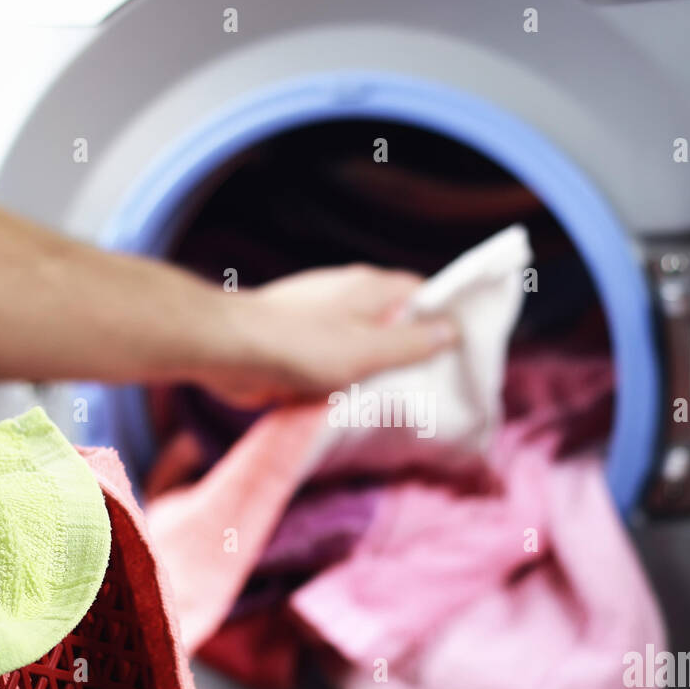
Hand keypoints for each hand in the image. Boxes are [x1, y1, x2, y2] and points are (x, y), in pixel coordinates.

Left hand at [200, 264, 458, 407]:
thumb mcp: (370, 351)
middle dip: (412, 349)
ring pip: (363, 341)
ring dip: (375, 367)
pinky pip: (334, 357)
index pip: (423, 293)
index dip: (444, 319)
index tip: (460, 350)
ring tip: (395, 399)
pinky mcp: (297, 339)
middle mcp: (348, 295)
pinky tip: (350, 400)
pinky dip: (345, 376)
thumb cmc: (301, 347)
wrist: (229, 349)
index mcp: (371, 288)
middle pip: (394, 319)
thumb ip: (413, 342)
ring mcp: (320, 316)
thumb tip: (453, 329)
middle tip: (432, 384)